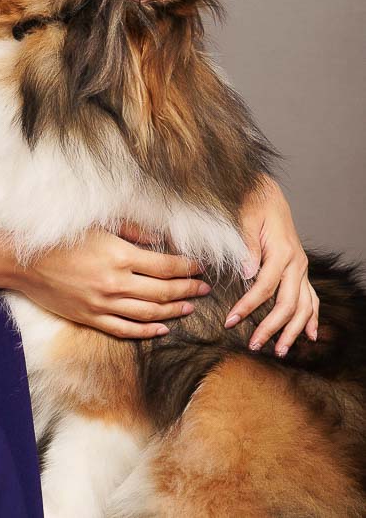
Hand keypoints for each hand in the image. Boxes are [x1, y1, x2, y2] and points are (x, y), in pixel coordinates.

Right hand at [11, 228, 210, 338]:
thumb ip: (131, 231)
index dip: (187, 267)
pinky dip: (147, 331)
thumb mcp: (97, 225)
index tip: (201, 266)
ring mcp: (103, 305)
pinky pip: (125, 330)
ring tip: (190, 307)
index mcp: (119, 256)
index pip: (165, 266)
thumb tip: (159, 238)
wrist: (22, 261)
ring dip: (173, 311)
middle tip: (204, 288)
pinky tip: (161, 328)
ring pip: (149, 313)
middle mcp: (115, 283)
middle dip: (188, 289)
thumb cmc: (59, 238)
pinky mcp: (91, 318)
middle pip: (163, 291)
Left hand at [224, 175, 318, 355]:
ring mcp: (301, 267)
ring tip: (281, 351)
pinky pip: (312, 297)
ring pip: (304, 306)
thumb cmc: (253, 203)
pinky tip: (310, 335)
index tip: (230, 321)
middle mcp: (296, 262)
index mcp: (281, 251)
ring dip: (294, 331)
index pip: (264, 288)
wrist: (267, 191)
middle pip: (287, 303)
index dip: (247, 307)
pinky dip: (312, 318)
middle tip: (254, 346)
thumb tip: (247, 273)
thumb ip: (247, 245)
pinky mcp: (301, 269)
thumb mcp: (245, 217)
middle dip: (271, 328)